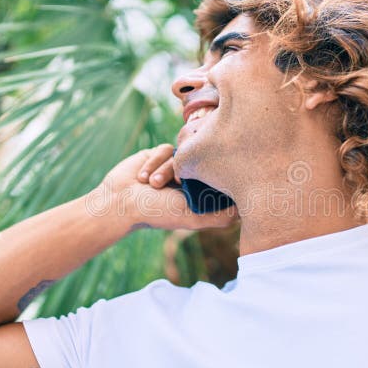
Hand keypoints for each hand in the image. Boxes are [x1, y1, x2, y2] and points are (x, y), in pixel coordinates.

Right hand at [87, 144, 236, 230]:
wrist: (120, 201)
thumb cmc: (157, 213)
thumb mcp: (193, 217)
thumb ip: (221, 216)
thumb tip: (248, 210)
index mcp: (201, 195)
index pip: (218, 179)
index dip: (213, 176)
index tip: (200, 182)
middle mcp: (191, 180)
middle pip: (202, 163)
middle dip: (185, 172)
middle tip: (176, 183)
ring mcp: (176, 166)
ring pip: (182, 155)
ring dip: (164, 170)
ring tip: (152, 185)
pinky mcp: (160, 155)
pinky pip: (166, 149)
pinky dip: (153, 163)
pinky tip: (142, 177)